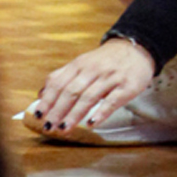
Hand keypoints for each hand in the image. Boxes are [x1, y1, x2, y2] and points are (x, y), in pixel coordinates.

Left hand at [29, 37, 155, 135]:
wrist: (137, 48)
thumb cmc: (107, 60)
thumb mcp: (83, 62)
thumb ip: (61, 76)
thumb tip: (41, 94)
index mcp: (80, 64)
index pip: (59, 82)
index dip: (48, 100)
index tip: (39, 115)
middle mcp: (94, 70)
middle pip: (72, 91)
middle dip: (59, 110)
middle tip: (50, 126)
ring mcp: (111, 78)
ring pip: (89, 97)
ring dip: (75, 114)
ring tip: (64, 128)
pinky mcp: (127, 86)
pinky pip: (112, 101)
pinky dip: (101, 113)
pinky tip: (92, 124)